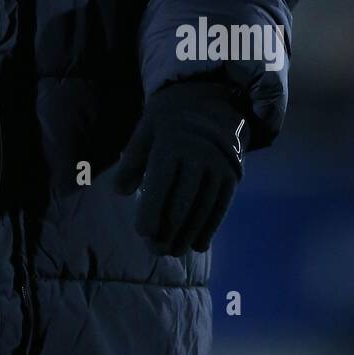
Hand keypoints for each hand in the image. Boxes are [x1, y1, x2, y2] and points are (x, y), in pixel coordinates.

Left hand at [112, 79, 248, 255]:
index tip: (143, 232)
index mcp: (172, 144)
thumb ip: (132, 161)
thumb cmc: (169, 120)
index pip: (161, 185)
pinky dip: (209, 228)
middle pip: (183, 202)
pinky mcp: (233, 176)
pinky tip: (197, 245)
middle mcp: (198, 156)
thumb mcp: (146, 130)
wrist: (212, 103)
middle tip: (155, 250)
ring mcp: (219, 167)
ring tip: (173, 251)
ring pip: (202, 209)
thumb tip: (120, 191)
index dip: (152, 211)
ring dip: (188, 234)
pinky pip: (221, 207)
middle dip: (168, 230)